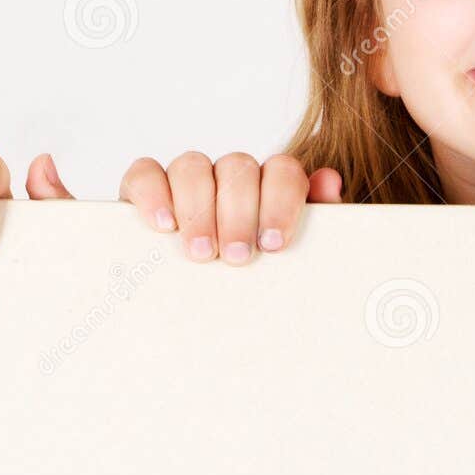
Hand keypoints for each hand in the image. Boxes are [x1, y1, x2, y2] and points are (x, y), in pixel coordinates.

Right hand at [118, 151, 342, 264]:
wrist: (209, 308)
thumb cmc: (258, 276)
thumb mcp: (291, 256)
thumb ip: (318, 220)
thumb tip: (328, 181)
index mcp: (269, 185)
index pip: (282, 169)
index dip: (281, 200)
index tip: (274, 243)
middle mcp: (230, 176)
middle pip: (238, 167)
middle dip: (239, 213)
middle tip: (237, 256)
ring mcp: (188, 179)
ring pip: (193, 165)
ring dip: (198, 208)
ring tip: (202, 252)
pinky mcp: (146, 188)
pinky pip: (145, 173)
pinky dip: (153, 194)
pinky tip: (163, 225)